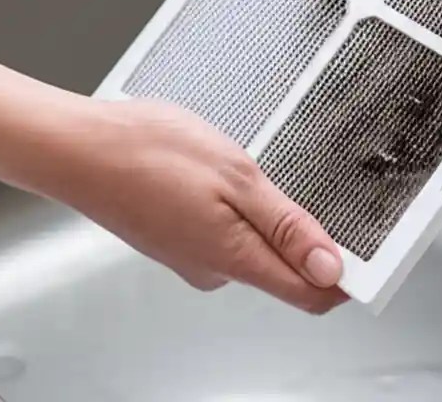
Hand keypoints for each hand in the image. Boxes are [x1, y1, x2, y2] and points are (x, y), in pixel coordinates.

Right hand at [50, 98, 347, 313]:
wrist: (76, 146)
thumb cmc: (146, 153)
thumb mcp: (236, 176)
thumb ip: (287, 226)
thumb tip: (330, 267)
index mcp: (235, 259)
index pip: (310, 295)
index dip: (345, 276)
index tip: (365, 246)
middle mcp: (213, 268)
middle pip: (284, 266)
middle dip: (299, 227)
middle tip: (283, 175)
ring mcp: (191, 255)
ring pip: (251, 241)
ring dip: (259, 207)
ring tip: (233, 164)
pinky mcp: (175, 238)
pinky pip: (222, 227)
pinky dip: (229, 202)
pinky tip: (208, 170)